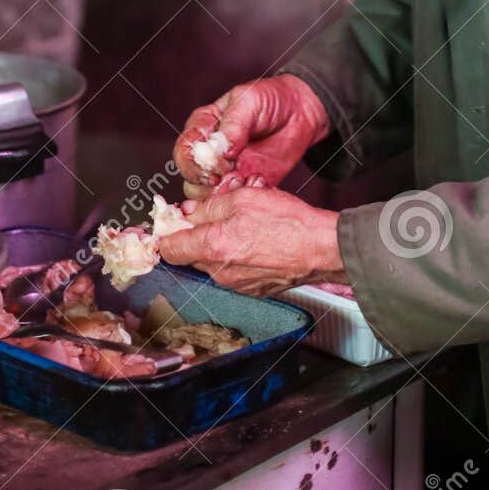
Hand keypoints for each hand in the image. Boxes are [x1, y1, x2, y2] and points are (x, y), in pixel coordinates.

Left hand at [157, 185, 345, 297]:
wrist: (321, 249)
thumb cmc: (288, 222)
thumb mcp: (243, 198)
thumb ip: (208, 207)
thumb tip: (188, 212)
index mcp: (213, 248)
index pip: (169, 250)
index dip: (167, 234)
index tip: (171, 223)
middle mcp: (220, 273)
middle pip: (191, 256)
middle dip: (196, 236)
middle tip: (212, 215)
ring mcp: (237, 285)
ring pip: (212, 264)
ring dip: (218, 246)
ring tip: (241, 226)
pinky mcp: (253, 291)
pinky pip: (233, 273)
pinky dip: (236, 258)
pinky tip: (255, 242)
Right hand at [174, 75, 330, 198]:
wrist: (300, 113)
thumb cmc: (270, 100)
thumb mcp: (250, 102)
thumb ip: (233, 124)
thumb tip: (221, 148)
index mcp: (204, 127)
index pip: (184, 151)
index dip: (193, 164)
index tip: (215, 167)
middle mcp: (210, 152)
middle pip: (191, 179)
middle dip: (209, 183)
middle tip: (233, 175)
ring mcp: (227, 170)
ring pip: (208, 196)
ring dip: (226, 193)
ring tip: (247, 179)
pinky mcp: (245, 184)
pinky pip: (235, 201)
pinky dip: (245, 198)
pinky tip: (260, 182)